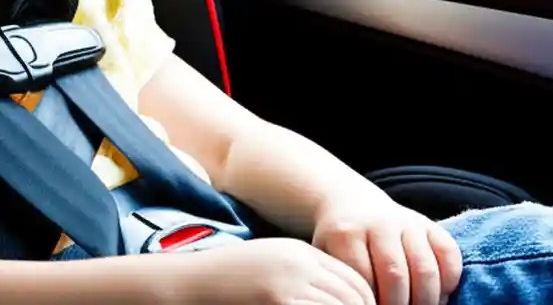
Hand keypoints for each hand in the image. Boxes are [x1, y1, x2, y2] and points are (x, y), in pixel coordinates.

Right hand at [179, 237, 374, 303]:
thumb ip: (303, 278)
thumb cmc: (225, 283)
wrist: (185, 284)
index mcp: (299, 253)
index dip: (366, 304)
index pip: (353, 280)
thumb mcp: (269, 269)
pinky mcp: (278, 302)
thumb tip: (342, 299)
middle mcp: (299, 265)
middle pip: (354, 296)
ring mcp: (288, 285)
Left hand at [311, 199, 461, 304]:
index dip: (371, 302)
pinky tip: (438, 295)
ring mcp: (407, 221)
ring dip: (426, 300)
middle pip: (395, 275)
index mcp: (347, 233)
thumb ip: (346, 282)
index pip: (363, 279)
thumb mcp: (329, 258)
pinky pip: (449, 253)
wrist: (353, 204)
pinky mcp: (429, 223)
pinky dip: (449, 281)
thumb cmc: (339, 243)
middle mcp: (379, 224)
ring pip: (425, 268)